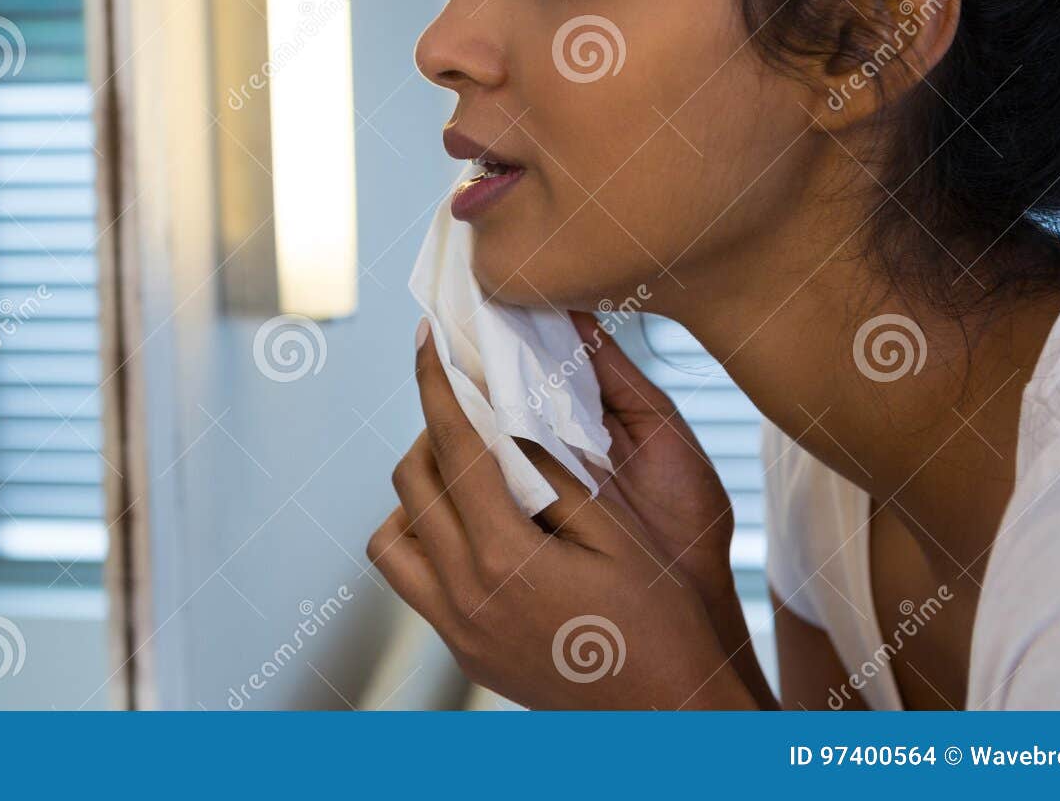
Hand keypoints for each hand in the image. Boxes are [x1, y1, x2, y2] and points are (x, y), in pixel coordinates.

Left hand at [365, 322, 754, 709]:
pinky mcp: (463, 652)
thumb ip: (552, 476)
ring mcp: (456, 631)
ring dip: (417, 497)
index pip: (452, 447)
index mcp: (504, 558)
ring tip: (467, 478)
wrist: (668, 717)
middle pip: (410, 485)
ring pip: (391, 539)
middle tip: (471, 413)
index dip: (436, 384)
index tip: (426, 343)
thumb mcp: (616, 533)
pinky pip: (413, 582)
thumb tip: (507, 422)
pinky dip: (425, 542)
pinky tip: (476, 532)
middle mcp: (464, 596)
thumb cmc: (659, 622)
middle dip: (430, 433)